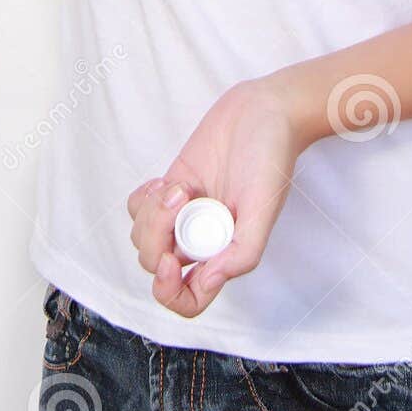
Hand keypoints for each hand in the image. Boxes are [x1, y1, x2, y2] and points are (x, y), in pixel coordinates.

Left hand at [126, 76, 305, 318]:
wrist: (264, 111)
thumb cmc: (271, 157)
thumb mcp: (264, 208)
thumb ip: (242, 252)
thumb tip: (208, 280)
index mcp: (225, 254)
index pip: (188, 300)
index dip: (169, 291)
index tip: (170, 260)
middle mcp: (202, 240)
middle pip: (156, 264)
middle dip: (156, 235)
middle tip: (181, 197)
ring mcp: (184, 214)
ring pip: (143, 236)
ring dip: (152, 213)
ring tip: (179, 186)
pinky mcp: (172, 187)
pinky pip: (140, 208)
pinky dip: (144, 199)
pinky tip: (166, 182)